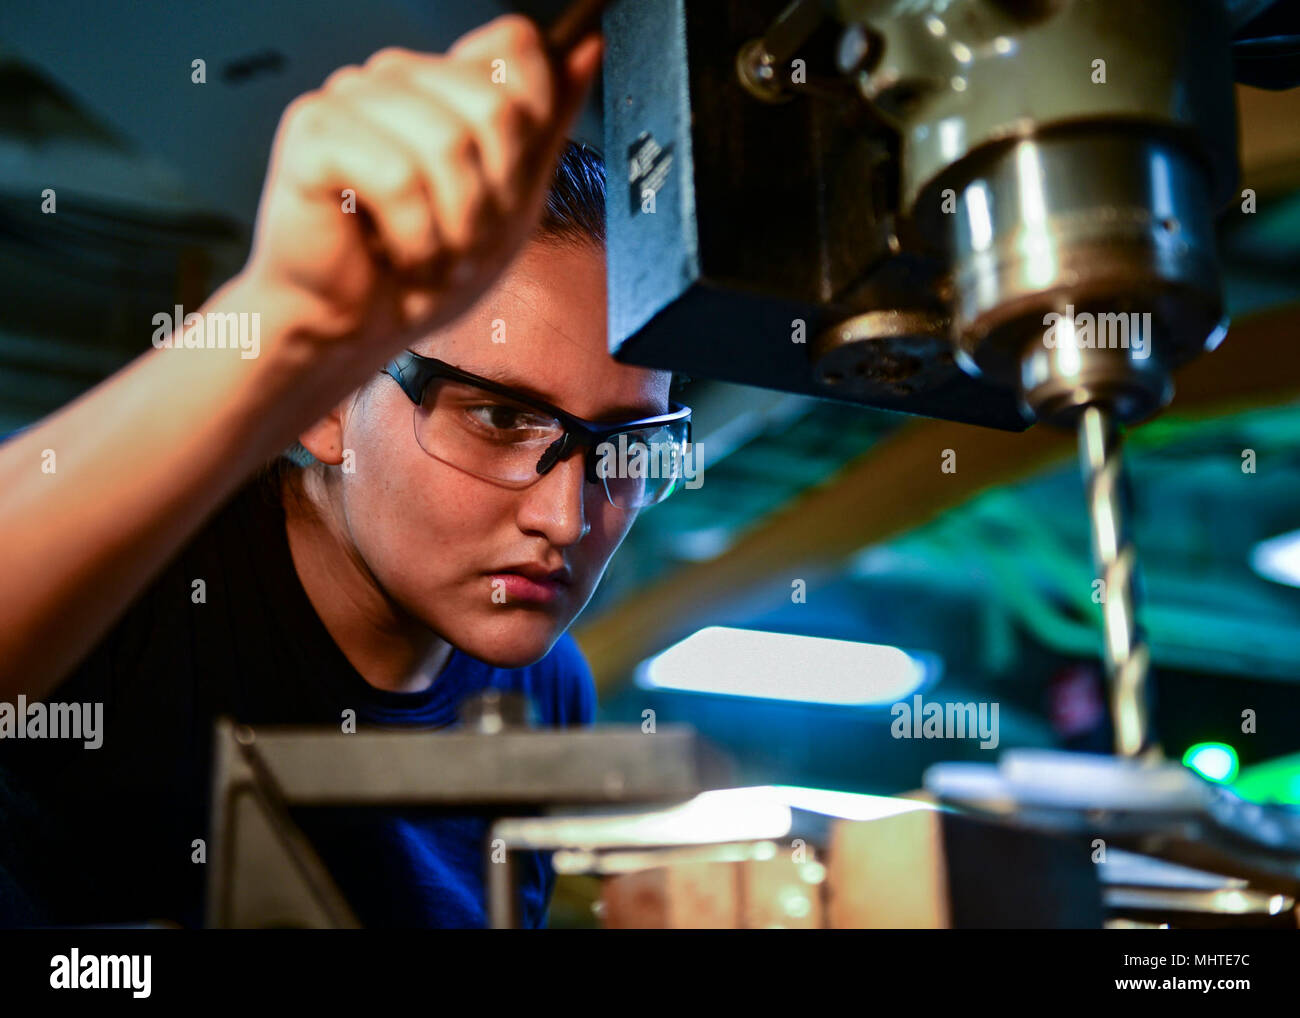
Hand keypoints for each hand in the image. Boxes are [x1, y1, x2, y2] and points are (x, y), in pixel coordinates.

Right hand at [238, 14, 601, 370]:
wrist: (350, 329)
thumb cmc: (418, 269)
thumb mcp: (509, 203)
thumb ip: (546, 127)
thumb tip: (590, 49)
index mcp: (440, 82)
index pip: (515, 48)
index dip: (528, 134)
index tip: (502, 193)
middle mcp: (393, 76)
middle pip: (493, 104)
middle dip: (494, 198)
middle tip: (464, 243)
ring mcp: (348, 98)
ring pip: (447, 144)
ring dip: (455, 228)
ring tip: (431, 258)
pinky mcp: (313, 134)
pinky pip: (398, 177)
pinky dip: (413, 237)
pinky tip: (395, 257)